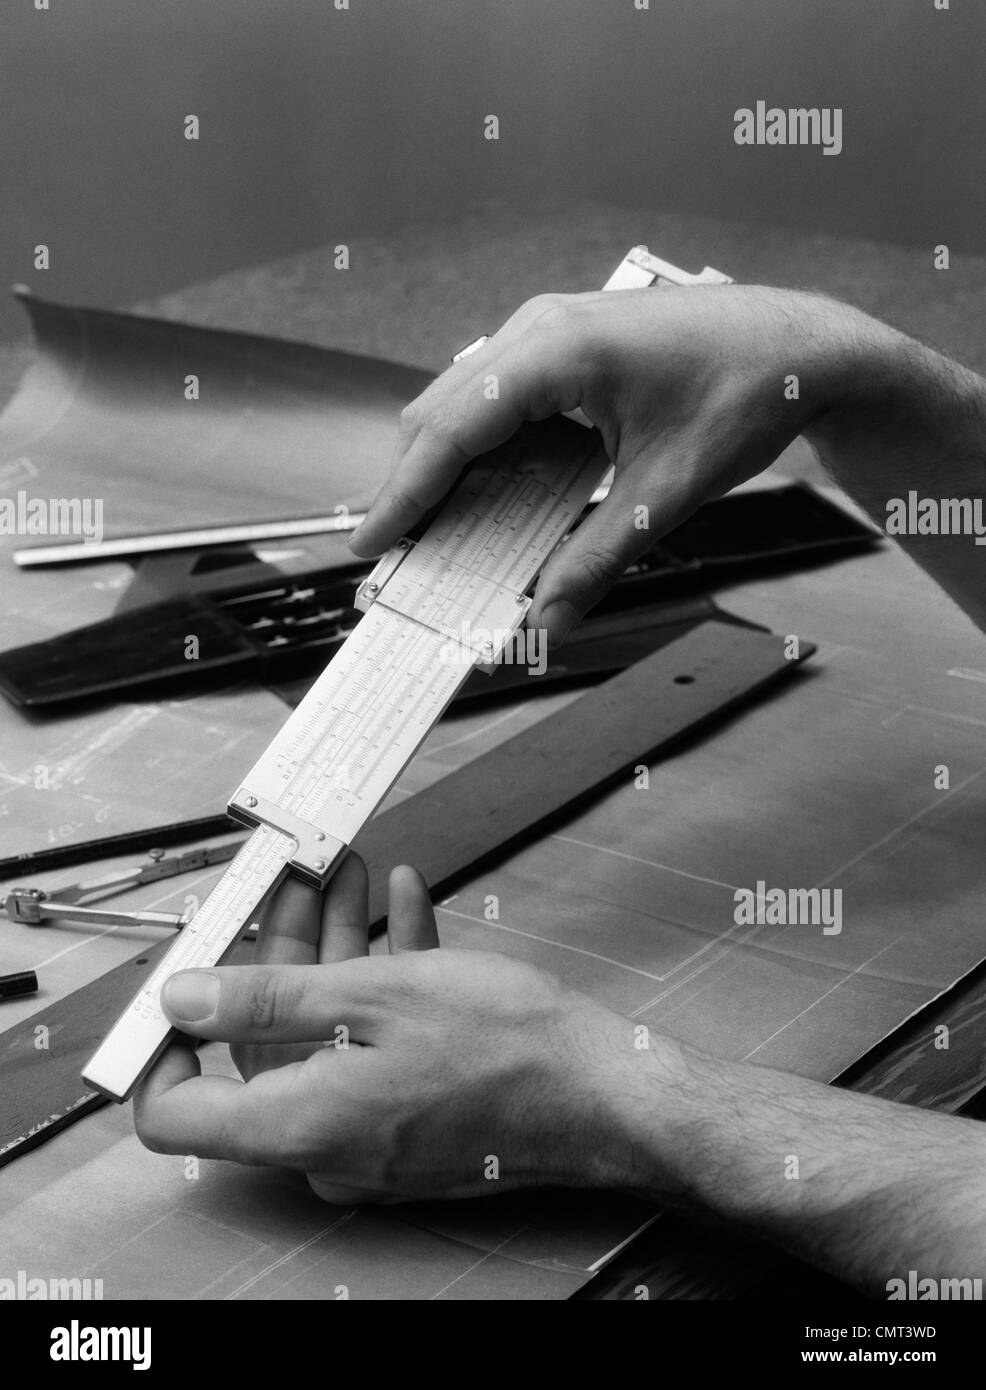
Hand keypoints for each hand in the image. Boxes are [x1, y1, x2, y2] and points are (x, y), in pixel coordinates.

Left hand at [133, 855, 648, 1203]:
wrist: (602, 1091)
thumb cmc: (507, 1049)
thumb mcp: (377, 996)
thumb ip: (267, 998)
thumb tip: (182, 998)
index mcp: (300, 1123)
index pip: (177, 1111)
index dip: (163, 1041)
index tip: (183, 974)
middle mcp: (324, 1143)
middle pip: (263, 1044)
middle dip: (278, 947)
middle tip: (293, 879)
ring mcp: (368, 1134)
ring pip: (323, 1032)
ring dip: (335, 948)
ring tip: (353, 876)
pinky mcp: (408, 1117)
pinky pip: (369, 1046)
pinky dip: (378, 980)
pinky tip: (401, 910)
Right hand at [350, 286, 868, 642]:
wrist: (801, 346)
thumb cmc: (747, 395)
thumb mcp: (669, 490)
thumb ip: (597, 557)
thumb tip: (546, 620)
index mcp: (559, 350)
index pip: (452, 427)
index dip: (404, 493)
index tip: (369, 542)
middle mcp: (540, 328)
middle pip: (441, 412)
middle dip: (414, 486)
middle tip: (397, 555)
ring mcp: (549, 330)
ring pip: (463, 403)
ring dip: (446, 470)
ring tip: (434, 536)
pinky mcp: (563, 346)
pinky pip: (498, 399)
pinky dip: (483, 451)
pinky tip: (488, 500)